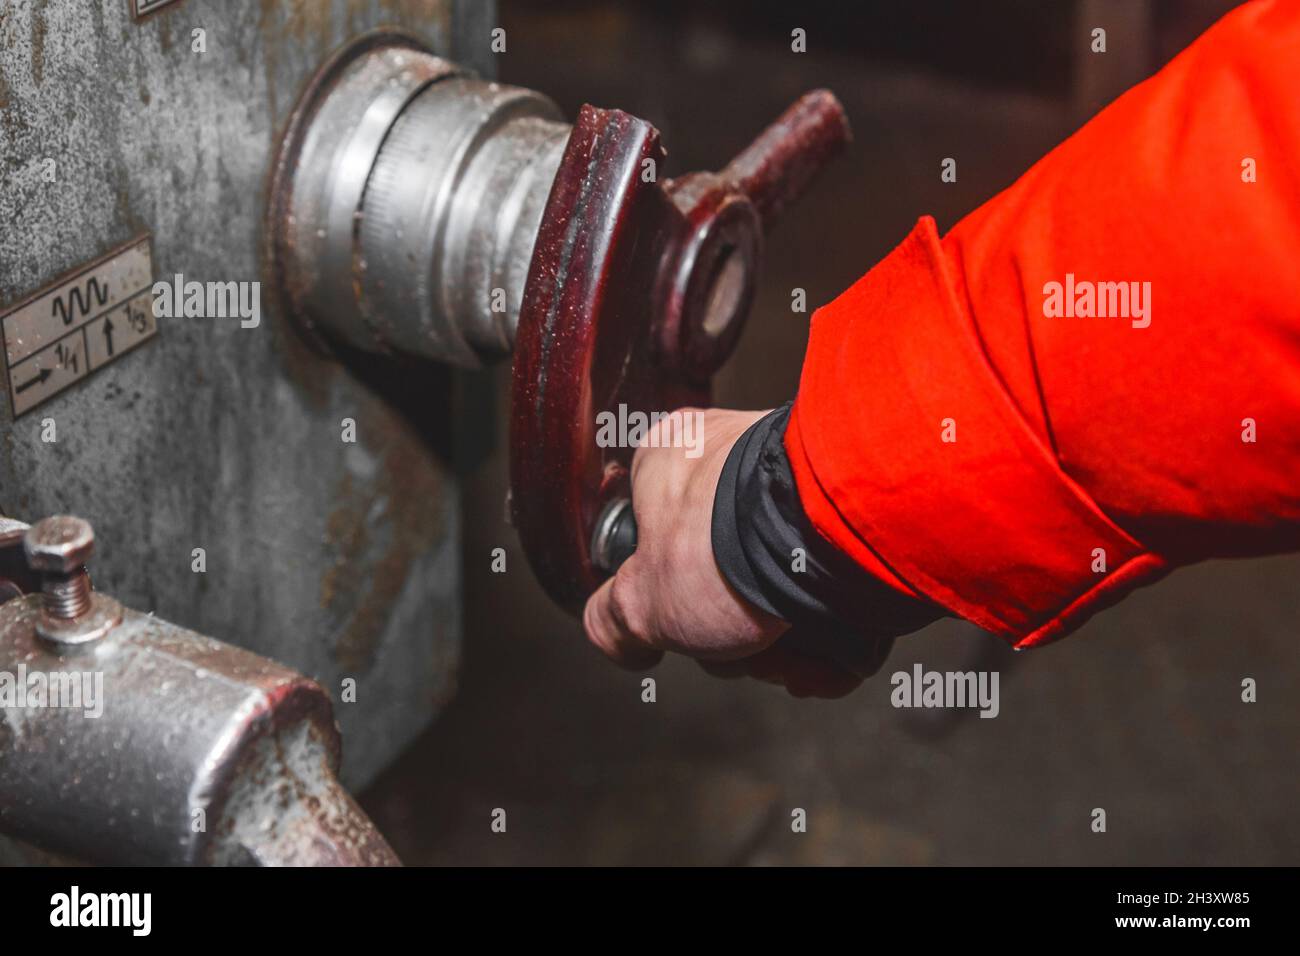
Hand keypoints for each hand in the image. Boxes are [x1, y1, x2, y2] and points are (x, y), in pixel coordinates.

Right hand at [582, 408, 863, 696]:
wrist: (834, 536)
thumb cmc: (731, 546)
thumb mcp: (637, 602)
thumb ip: (611, 619)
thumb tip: (618, 633)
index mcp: (671, 462)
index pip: (652, 543)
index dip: (664, 603)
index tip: (679, 628)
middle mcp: (735, 463)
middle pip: (719, 578)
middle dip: (732, 637)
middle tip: (741, 647)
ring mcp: (797, 489)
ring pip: (777, 592)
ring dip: (781, 648)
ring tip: (791, 654)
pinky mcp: (852, 518)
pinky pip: (828, 588)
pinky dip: (829, 636)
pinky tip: (828, 658)